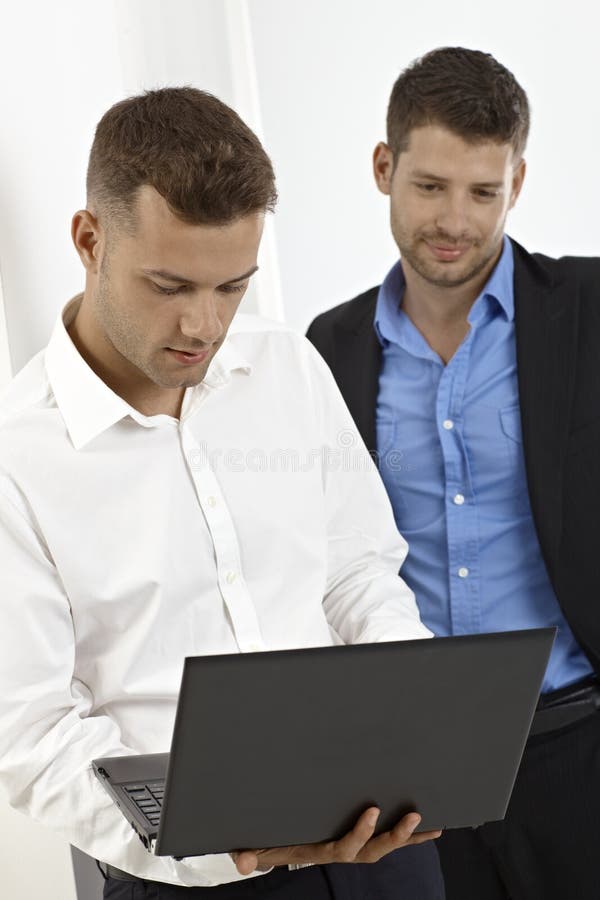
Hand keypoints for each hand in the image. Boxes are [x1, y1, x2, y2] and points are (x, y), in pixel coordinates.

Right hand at [230, 807, 441, 874]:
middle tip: (412, 816)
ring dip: (407, 836)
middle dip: (394, 835)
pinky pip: (390, 839)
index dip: (359, 833)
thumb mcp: (256, 846)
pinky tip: (432, 826)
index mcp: (320, 851)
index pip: (343, 847)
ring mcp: (356, 846)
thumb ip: (249, 853)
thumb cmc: (268, 841)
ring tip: (429, 822)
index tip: (371, 810)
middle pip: (373, 850)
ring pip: (385, 846)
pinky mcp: (364, 838)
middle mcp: (343, 852)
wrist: (277, 846)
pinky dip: (411, 836)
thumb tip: (242, 863)